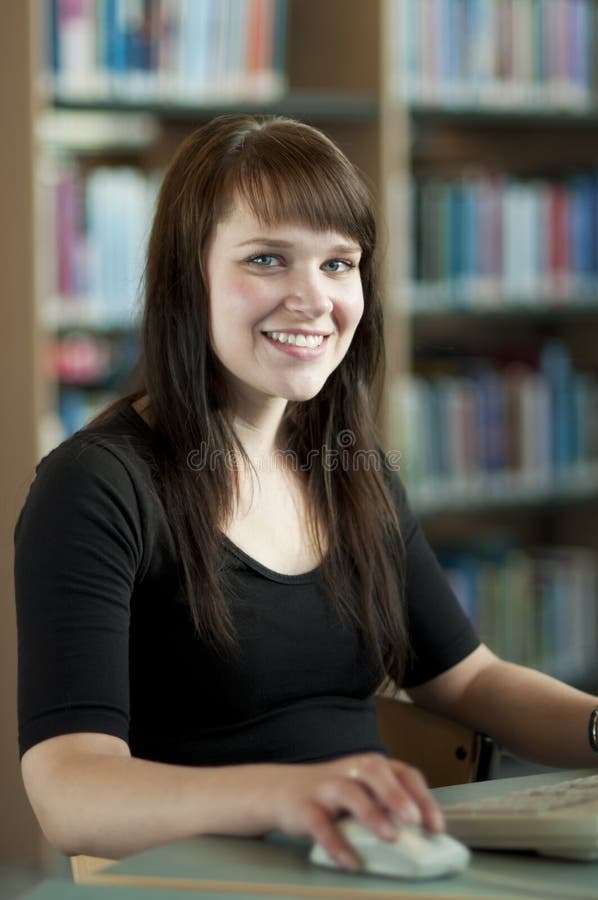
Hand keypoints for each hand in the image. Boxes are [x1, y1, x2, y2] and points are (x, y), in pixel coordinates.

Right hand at [265, 753, 444, 869]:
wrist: (280, 791)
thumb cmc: (333, 798)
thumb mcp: (363, 796)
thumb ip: (387, 809)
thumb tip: (424, 840)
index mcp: (370, 767)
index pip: (403, 773)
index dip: (422, 796)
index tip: (436, 827)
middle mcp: (350, 771)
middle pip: (375, 770)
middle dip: (397, 794)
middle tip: (414, 821)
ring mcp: (325, 786)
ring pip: (348, 791)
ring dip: (371, 812)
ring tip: (390, 837)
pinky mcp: (304, 807)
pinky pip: (319, 822)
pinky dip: (335, 843)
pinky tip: (350, 861)